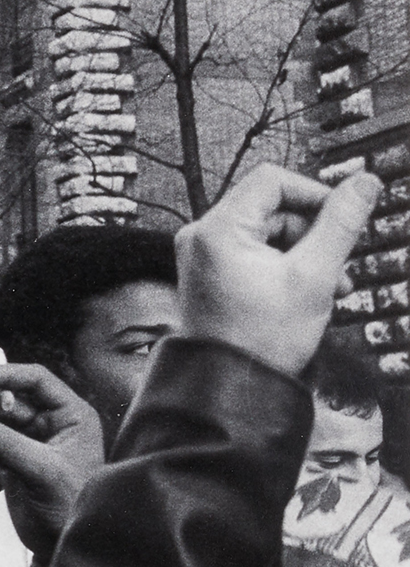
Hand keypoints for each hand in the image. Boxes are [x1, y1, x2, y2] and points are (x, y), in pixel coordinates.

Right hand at [0, 363, 104, 563]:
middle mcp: (49, 422)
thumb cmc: (70, 508)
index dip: (1, 375)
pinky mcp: (11, 459)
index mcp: (70, 415)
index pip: (34, 380)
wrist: (64, 547)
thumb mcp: (41, 472)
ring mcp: (28, 440)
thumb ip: (4, 444)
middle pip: (1, 403)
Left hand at [176, 164, 381, 375]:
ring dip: (305, 254)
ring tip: (330, 287)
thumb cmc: (263, 339)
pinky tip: (309, 293)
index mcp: (218, 229)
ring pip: (268, 234)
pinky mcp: (211, 274)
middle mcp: (202, 236)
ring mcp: (203, 256)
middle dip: (313, 234)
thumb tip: (365, 183)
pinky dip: (285, 267)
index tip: (343, 217)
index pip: (272, 180)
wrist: (231, 386)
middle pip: (271, 208)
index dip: (314, 193)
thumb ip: (341, 224)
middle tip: (339, 266)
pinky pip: (254, 254)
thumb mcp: (314, 275)